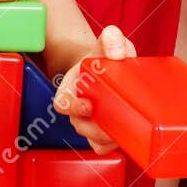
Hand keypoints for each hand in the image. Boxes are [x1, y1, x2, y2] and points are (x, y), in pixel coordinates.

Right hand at [51, 26, 135, 153]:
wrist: (106, 67)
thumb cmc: (104, 58)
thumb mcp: (106, 45)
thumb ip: (110, 40)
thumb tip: (114, 42)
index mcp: (71, 87)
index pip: (62, 102)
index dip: (72, 106)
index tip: (88, 105)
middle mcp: (77, 107)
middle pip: (79, 125)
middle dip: (95, 128)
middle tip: (114, 122)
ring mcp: (88, 122)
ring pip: (91, 139)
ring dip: (106, 138)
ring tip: (123, 130)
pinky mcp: (101, 132)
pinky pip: (102, 146)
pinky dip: (112, 145)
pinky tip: (124, 137)